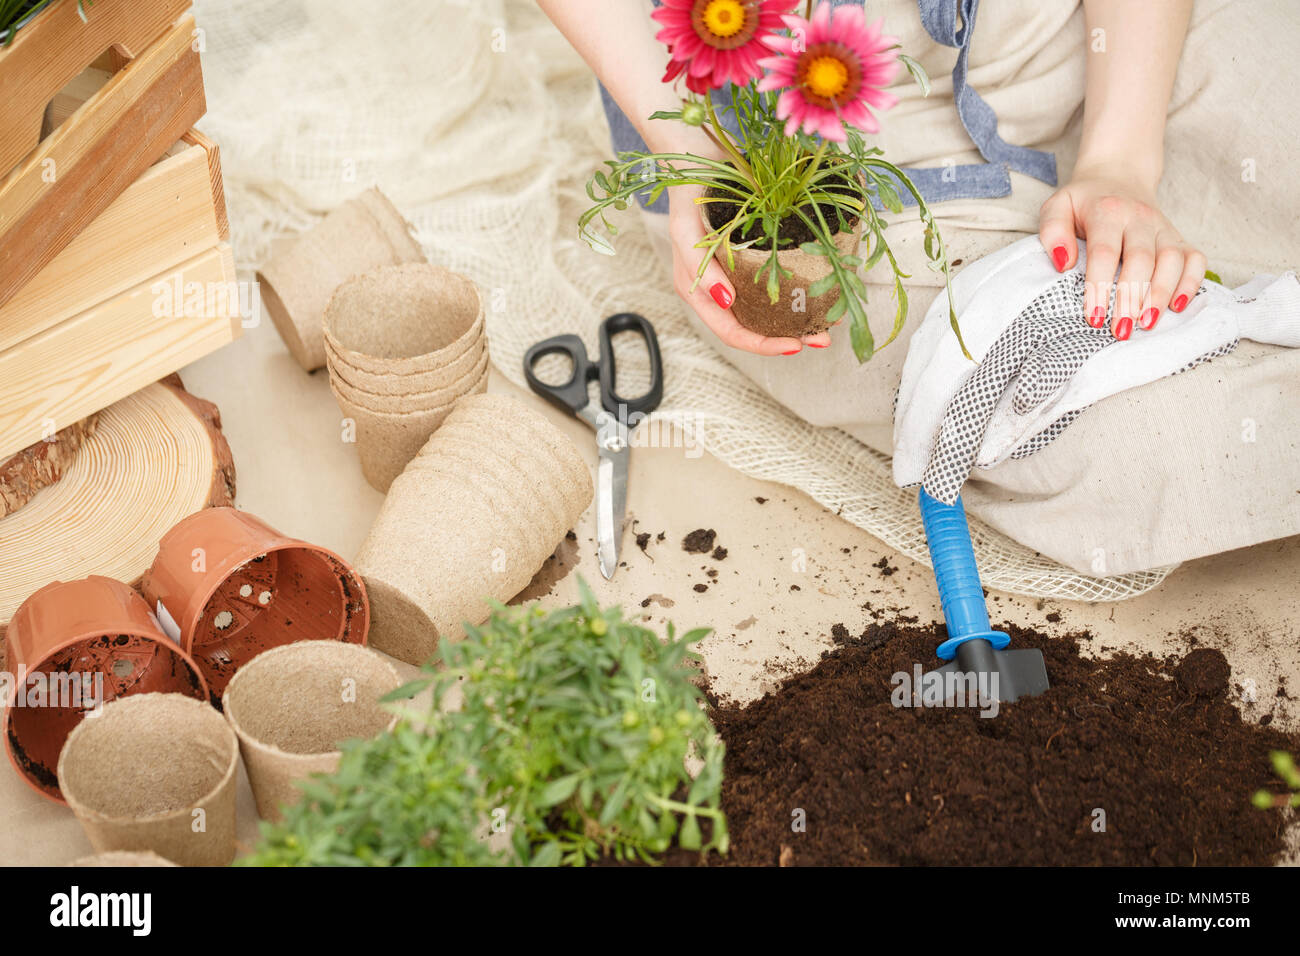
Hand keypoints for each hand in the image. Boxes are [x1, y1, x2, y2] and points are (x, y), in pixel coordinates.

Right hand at [668, 185, 830, 355]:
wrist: (696, 155)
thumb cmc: (688, 192)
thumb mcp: (686, 229)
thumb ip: (701, 267)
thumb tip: (726, 301)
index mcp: (698, 290)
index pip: (731, 330)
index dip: (762, 344)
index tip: (795, 345)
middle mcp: (717, 288)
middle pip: (753, 326)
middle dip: (786, 337)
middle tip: (823, 339)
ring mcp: (734, 274)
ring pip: (766, 310)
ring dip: (796, 320)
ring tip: (827, 324)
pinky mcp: (750, 257)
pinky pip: (773, 284)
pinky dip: (795, 293)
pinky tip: (817, 292)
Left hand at [1038, 163, 1204, 339]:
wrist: (1118, 176)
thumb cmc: (1084, 202)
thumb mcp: (1057, 207)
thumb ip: (1052, 231)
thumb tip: (1063, 264)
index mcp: (1108, 211)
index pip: (1105, 252)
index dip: (1100, 286)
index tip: (1094, 317)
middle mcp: (1140, 218)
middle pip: (1142, 259)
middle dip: (1132, 297)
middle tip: (1121, 329)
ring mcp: (1163, 227)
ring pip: (1173, 259)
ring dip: (1162, 294)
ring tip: (1147, 324)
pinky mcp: (1178, 237)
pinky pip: (1195, 258)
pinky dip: (1191, 282)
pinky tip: (1178, 306)